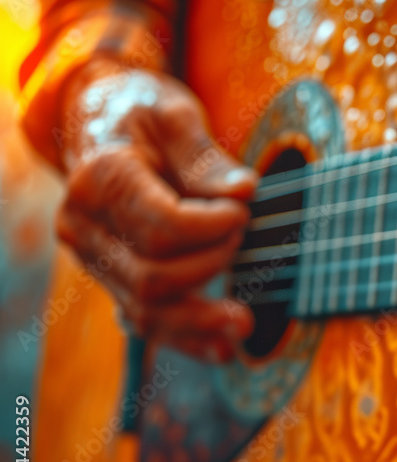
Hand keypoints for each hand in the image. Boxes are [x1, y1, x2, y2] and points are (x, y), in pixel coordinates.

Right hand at [56, 59, 255, 361]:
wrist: (98, 120)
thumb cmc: (142, 113)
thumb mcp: (175, 116)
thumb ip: (207, 158)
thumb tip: (246, 192)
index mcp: (100, 178)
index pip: (159, 226)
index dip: (210, 228)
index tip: (244, 215)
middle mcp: (84, 225)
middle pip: (151, 276)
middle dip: (209, 267)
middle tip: (245, 240)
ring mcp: (93, 257)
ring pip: (143, 309)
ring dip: (198, 322)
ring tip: (245, 324)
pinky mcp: (109, 277)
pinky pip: (144, 320)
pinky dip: (185, 337)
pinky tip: (223, 349)